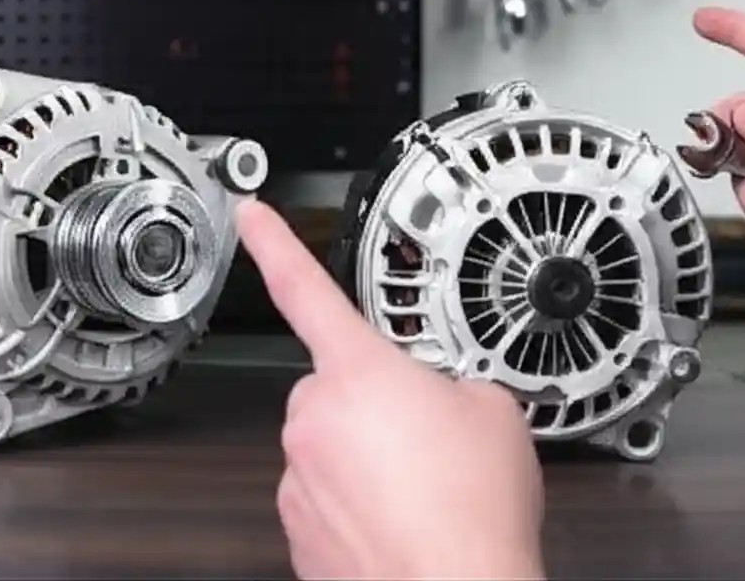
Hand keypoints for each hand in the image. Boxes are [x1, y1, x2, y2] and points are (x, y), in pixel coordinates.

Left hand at [236, 200, 544, 579]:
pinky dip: (360, 504)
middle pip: (334, 387)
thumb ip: (457, 382)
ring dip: (369, 458)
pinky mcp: (299, 529)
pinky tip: (406, 518)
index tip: (250, 214)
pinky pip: (328, 498)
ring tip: (424, 487)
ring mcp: (300, 479)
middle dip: (373, 401)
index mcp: (357, 371)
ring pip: (332, 447)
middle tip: (425, 435)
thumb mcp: (493, 412)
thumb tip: (450, 395)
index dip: (273, 242)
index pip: (302, 287)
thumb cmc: (471, 512)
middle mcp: (315, 419)